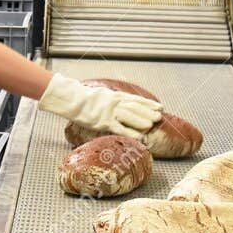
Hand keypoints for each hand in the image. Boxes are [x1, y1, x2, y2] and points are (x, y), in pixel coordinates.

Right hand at [37, 73, 161, 138]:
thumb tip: (123, 103)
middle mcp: (115, 102)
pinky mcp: (103, 121)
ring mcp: (109, 112)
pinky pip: (119, 128)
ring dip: (141, 120)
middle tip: (159, 117)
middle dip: (148, 112)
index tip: (160, 107)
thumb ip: (113, 100)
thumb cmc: (85, 99)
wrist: (72, 99)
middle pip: (135, 107)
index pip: (136, 99)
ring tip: (152, 124)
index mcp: (115, 96)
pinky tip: (139, 137)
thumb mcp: (102, 95)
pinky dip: (130, 132)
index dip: (149, 104)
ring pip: (129, 116)